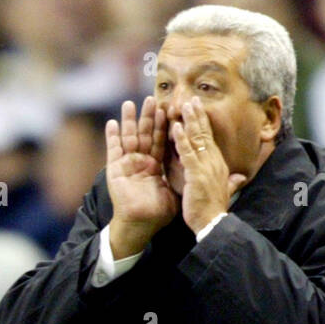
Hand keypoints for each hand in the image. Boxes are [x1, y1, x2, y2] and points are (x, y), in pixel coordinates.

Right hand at [106, 96, 178, 257]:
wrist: (140, 225)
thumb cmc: (157, 213)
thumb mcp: (177, 193)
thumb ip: (189, 180)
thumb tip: (213, 179)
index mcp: (156, 166)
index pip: (162, 141)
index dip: (166, 125)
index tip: (169, 108)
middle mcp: (142, 162)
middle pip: (146, 135)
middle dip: (148, 117)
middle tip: (152, 98)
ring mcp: (127, 164)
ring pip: (129, 138)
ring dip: (128, 121)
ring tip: (129, 104)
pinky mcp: (115, 170)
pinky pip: (113, 150)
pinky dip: (111, 137)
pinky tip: (112, 123)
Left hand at [174, 98, 246, 235]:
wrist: (213, 224)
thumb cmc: (215, 210)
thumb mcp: (225, 192)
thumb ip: (232, 183)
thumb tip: (241, 178)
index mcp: (219, 165)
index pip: (211, 139)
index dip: (204, 124)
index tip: (199, 110)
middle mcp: (214, 162)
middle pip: (205, 133)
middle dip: (198, 115)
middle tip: (192, 98)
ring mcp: (206, 167)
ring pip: (197, 139)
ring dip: (190, 120)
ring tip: (184, 105)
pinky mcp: (196, 174)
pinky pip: (188, 153)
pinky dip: (182, 139)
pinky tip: (176, 127)